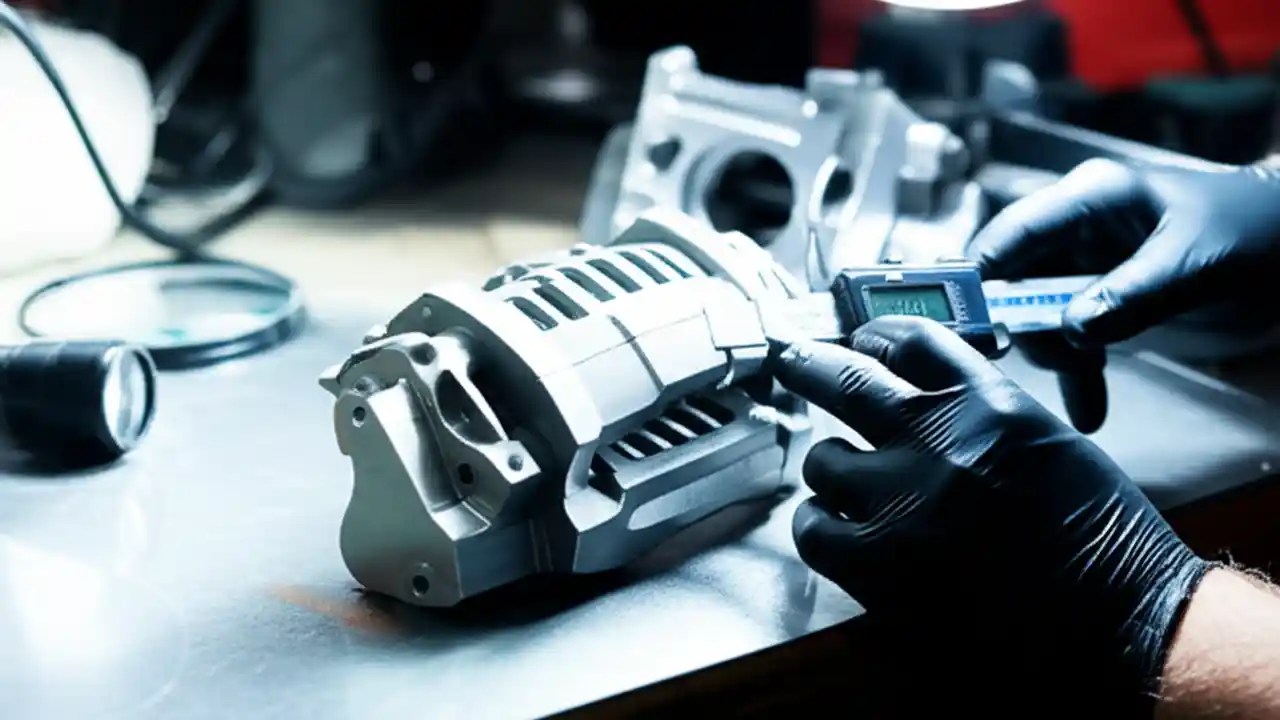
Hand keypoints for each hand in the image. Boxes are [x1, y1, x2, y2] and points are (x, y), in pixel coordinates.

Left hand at [769, 317, 1211, 714]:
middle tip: (793, 361)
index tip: (858, 338)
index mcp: (991, 406)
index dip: (874, 335)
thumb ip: (984, 417)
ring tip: (846, 484)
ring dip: (831, 470)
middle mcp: (938, 441)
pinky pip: (812, 528)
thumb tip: (926, 406)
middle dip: (809, 366)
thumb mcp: (1050, 447)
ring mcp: (901, 500)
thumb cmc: (1101, 546)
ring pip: (824, 461)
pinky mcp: (876, 562)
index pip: (912, 342)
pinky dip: (818, 527)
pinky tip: (835, 532)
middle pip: (845, 380)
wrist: (1119, 628)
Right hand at [968, 158, 1279, 431]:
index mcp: (1090, 199)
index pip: (1011, 233)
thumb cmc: (1254, 230)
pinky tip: (1090, 411)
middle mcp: (1077, 230)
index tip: (969, 327)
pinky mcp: (1107, 297)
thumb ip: (1134, 293)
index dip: (980, 276)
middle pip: (1016, 282)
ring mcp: (1090, 265)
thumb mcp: (1197, 259)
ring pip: (1042, 317)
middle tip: (1057, 362)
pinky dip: (1081, 373)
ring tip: (1088, 389)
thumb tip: (1073, 329)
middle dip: (1027, 328)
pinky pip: (1077, 337)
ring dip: (1058, 357)